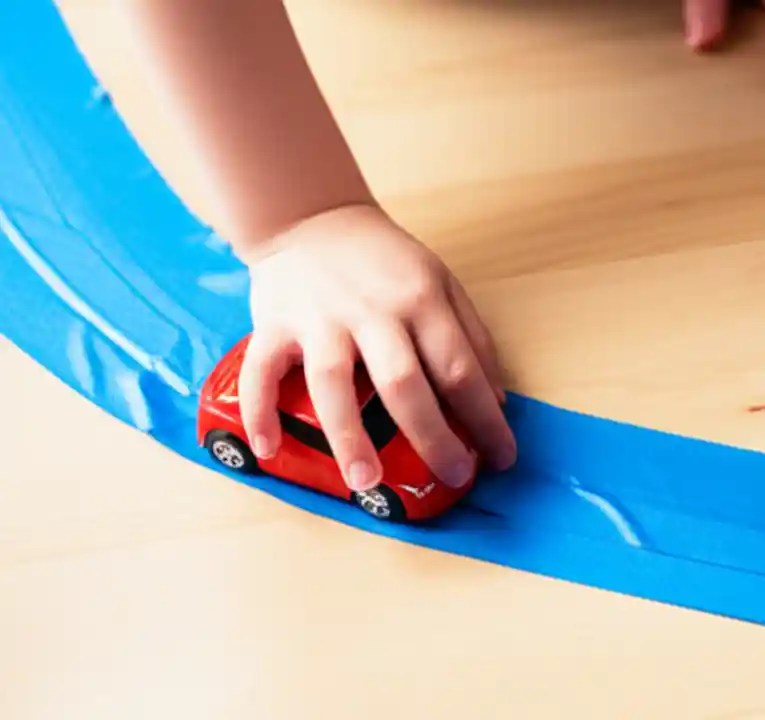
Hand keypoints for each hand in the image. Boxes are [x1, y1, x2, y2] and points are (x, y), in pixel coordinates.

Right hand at [237, 204, 514, 492]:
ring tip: (365, 481)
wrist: (311, 217)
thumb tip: (496, 403)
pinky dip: (260, 411)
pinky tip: (270, 449)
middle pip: (404, 382)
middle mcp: (373, 311)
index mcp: (422, 301)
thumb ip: (473, 340)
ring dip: (348, 436)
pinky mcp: (273, 324)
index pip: (460, 369)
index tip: (500, 459)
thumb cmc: (385, 263)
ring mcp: (320, 319)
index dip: (485, 420)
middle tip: (451, 478)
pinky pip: (262, 371)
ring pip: (333, 382)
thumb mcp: (443, 284)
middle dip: (432, 438)